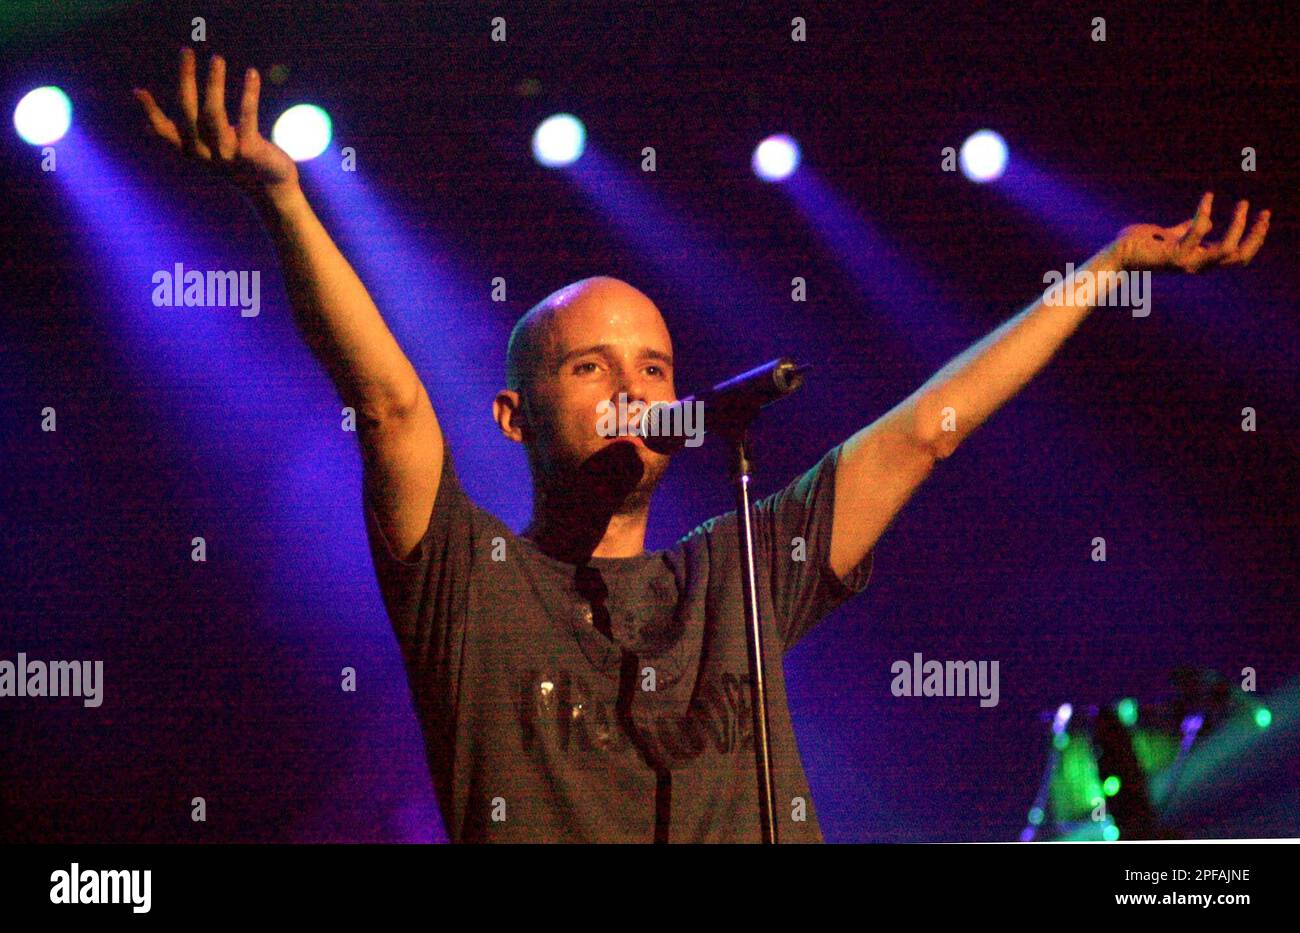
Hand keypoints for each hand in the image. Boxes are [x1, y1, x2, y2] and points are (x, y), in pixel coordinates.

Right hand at [133, 48, 298, 198]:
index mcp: (192, 150)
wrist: (272, 190)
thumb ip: (181, 139)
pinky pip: (247, 118)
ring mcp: (227, 153)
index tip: (137, 90)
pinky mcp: (250, 151)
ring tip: (216, 58)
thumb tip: (146, 129)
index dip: (151, 112)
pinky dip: (248, 94)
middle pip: (189, 111)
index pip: (165, 132)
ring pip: (214, 113)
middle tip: (186, 50)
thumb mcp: (206, 153)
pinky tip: (251, 73)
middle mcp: (206, 152)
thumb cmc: (237, 166)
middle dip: (186, 79)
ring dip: (214, 83)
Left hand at [1115, 192, 1269, 273]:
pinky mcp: (1172, 256)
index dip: (1254, 238)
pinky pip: (1197, 233)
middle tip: (1262, 211)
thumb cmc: (1139, 246)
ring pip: (1226, 249)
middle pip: (1239, 257)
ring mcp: (1185, 262)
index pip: (1237, 255)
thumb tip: (1208, 221)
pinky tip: (1207, 197)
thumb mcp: (1170, 235)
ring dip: (1239, 225)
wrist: (1115, 255)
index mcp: (1199, 259)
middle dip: (1255, 235)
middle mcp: (1196, 264)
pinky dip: (1204, 213)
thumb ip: (1186, 229)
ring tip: (1243, 203)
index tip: (1263, 216)